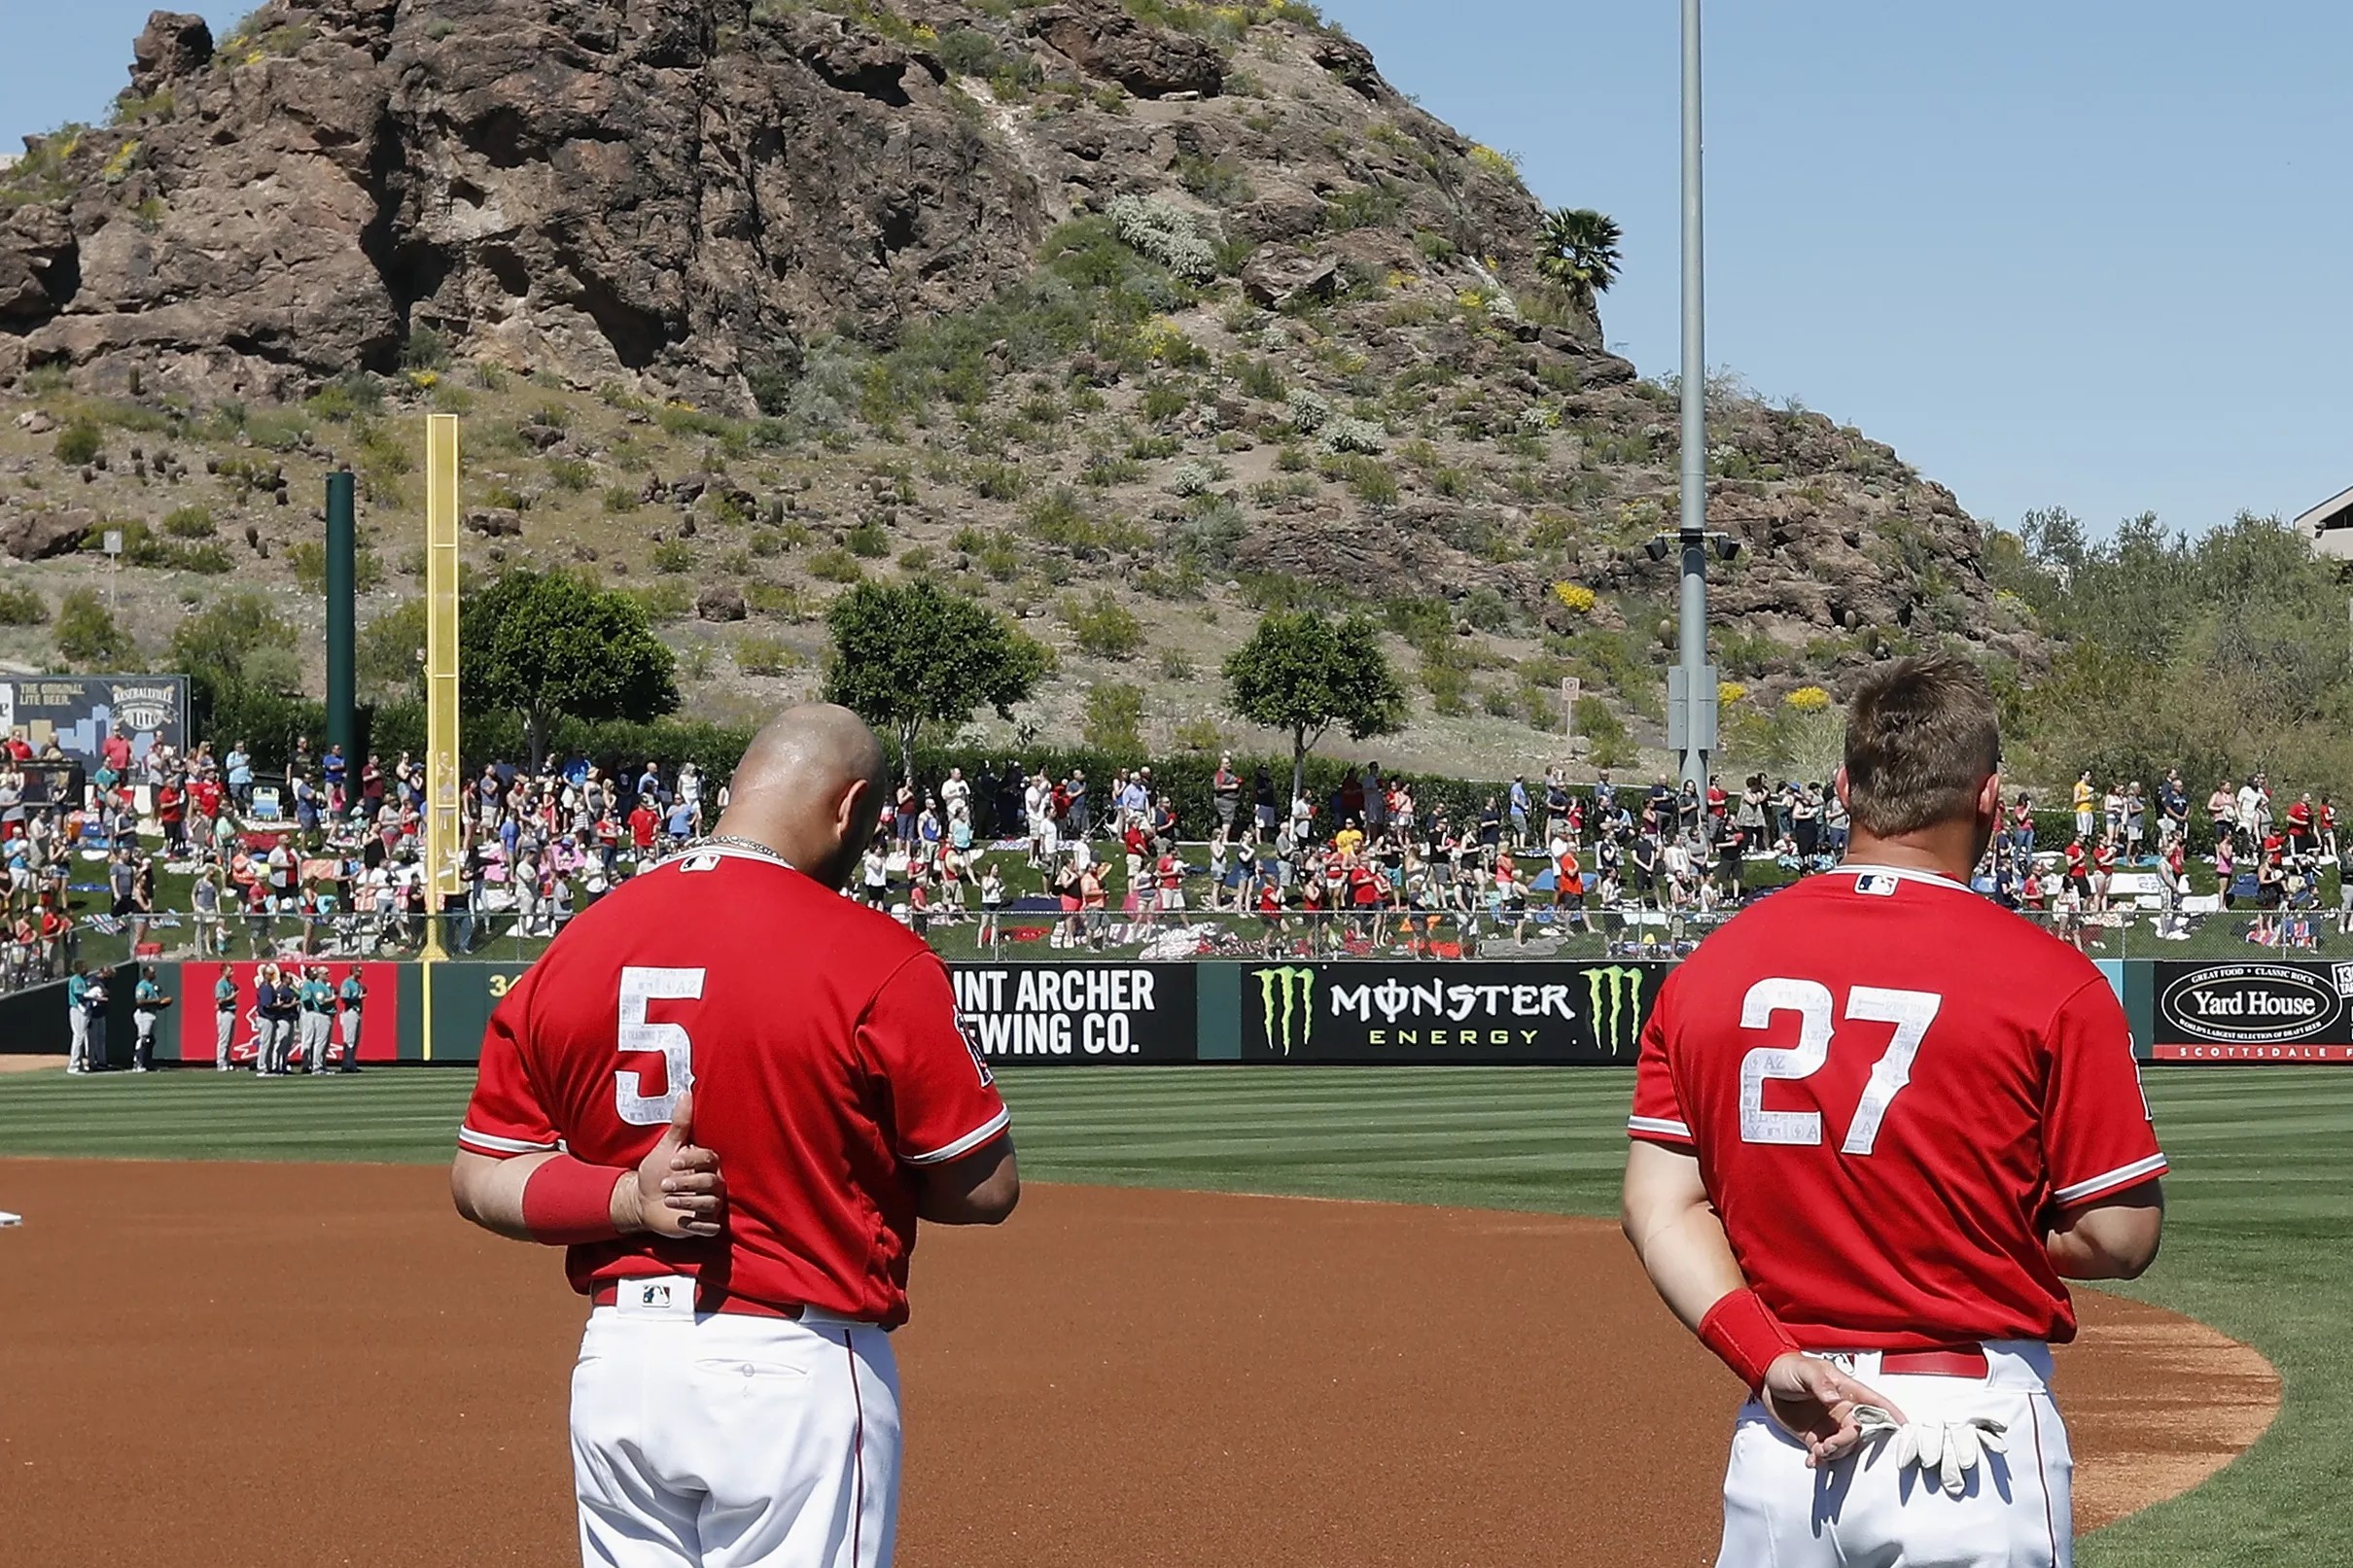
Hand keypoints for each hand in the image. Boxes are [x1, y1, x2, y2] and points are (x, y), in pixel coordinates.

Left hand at [619, 1091, 725, 1239]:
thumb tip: (686, 1092)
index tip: (673, 1162)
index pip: (708, 1159)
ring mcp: (710, 1204)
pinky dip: (697, 1225)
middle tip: (665, 1185)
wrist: (644, 1202)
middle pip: (711, 1182)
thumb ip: (679, 1123)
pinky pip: (710, 1227)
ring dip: (688, 1203)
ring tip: (668, 1200)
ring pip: (711, 1204)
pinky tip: (682, 1221)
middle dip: (687, 1184)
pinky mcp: (705, 1224)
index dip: (692, 1160)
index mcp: (706, 1163)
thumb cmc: (657, 1172)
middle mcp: (713, 1183)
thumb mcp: (666, 1147)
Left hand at [1760, 1352, 1905, 1467]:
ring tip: (1818, 1451)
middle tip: (1830, 1444)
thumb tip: (1834, 1399)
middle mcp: (1842, 1411)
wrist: (1766, 1379)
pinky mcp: (1814, 1437)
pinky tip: (1812, 1461)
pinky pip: (1824, 1454)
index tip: (1903, 1427)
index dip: (1891, 1414)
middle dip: (1849, 1442)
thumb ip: (1820, 1383)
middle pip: (1859, 1432)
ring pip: (1844, 1446)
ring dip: (1834, 1453)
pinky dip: (1820, 1461)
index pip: (1875, 1403)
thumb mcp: (1805, 1370)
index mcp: (1846, 1391)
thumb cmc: (1790, 1368)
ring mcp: (1829, 1426)